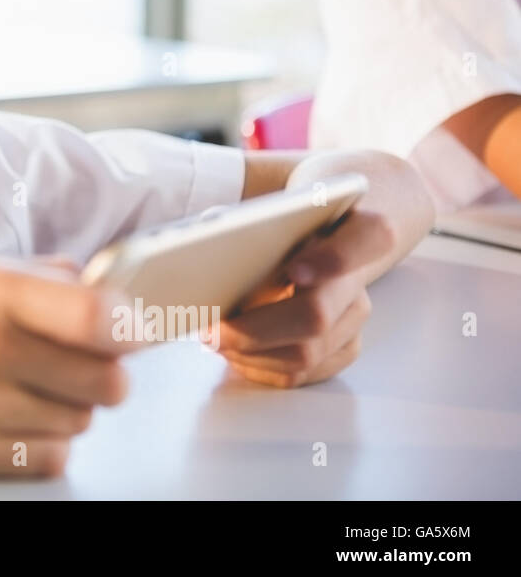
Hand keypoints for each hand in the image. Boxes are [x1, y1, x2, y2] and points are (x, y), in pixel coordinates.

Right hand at [0, 254, 142, 476]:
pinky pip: (50, 457)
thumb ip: (45, 278)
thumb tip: (111, 292)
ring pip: (81, 422)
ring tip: (30, 389)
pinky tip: (18, 418)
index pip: (96, 319)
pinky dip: (47, 442)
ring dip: (71, 409)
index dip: (132, 330)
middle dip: (105, 375)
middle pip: (105, 381)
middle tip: (82, 366)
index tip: (135, 333)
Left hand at [209, 151, 433, 387]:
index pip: (369, 237)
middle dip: (252, 330)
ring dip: (249, 353)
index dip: (332, 258)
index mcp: (360, 227)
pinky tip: (234, 351)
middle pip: (315, 316)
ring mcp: (355, 316)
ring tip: (211, 338)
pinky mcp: (345, 346)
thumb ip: (251, 216)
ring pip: (305, 355)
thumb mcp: (281, 201)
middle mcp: (363, 278)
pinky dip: (260, 367)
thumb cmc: (296, 215)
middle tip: (209, 328)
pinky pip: (302, 374)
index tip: (293, 269)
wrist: (333, 228)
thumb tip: (206, 233)